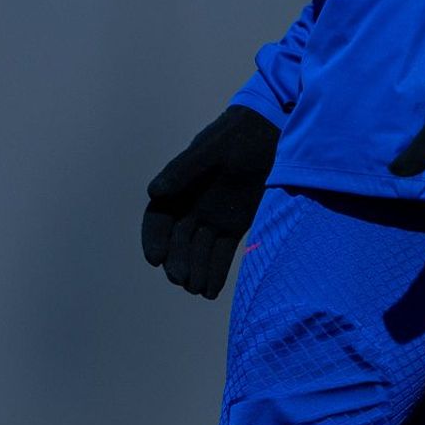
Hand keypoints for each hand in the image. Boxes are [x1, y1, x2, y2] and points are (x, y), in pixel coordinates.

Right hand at [141, 105, 280, 297]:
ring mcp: (212, 217)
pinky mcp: (234, 226)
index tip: (156, 259)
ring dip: (195, 271)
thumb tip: (154, 191)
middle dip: (177, 262)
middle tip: (182, 280)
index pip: (158, 220)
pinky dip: (215, 272)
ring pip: (198, 251)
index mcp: (178, 187)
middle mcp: (191, 206)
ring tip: (197, 289)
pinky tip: (211, 291)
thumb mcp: (211, 149)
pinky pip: (220, 253)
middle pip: (177, 241)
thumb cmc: (237, 134)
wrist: (271, 132)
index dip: (153, 240)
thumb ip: (184, 169)